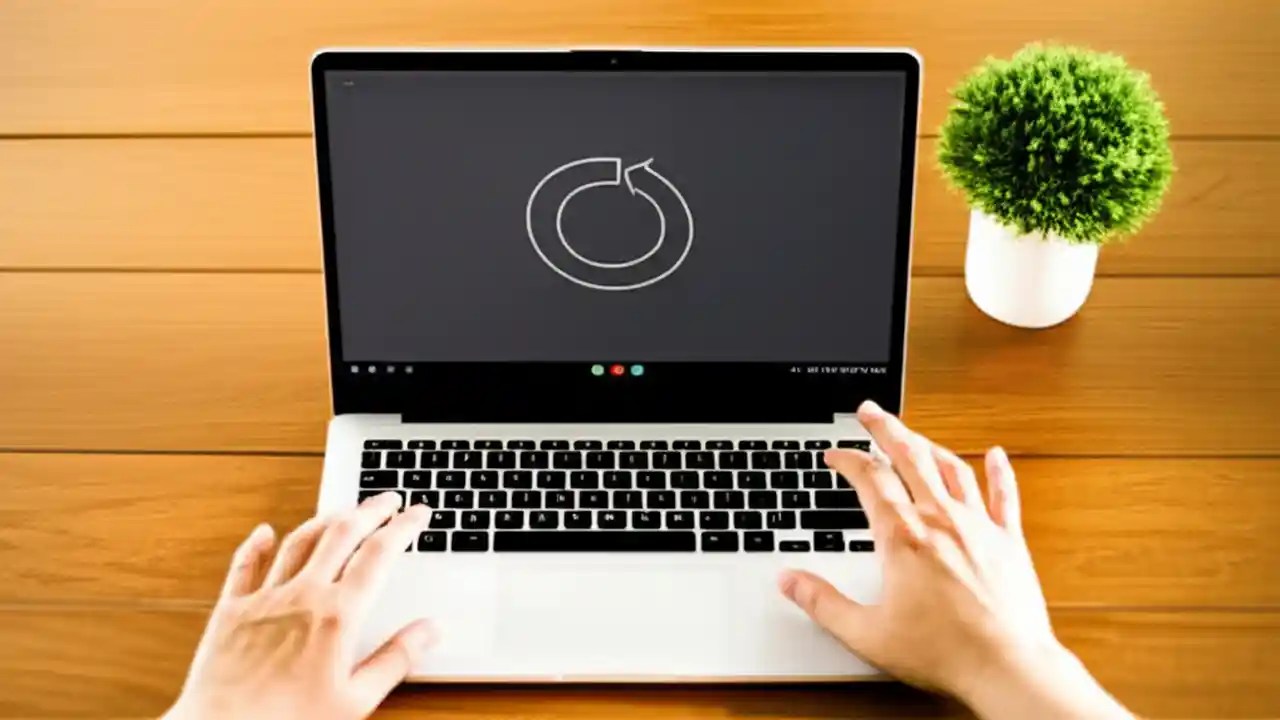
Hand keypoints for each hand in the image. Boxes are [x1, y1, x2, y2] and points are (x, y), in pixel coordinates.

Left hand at [164, 493, 434, 719]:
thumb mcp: (357, 700)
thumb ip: (396, 659)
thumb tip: (430, 630)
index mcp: (337, 616)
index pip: (379, 555)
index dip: (403, 527)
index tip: (418, 513)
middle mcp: (302, 596)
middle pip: (342, 534)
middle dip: (369, 510)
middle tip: (387, 499)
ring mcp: (264, 600)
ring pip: (299, 541)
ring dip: (325, 518)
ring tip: (343, 510)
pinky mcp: (231, 611)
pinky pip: (244, 566)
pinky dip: (256, 544)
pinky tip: (264, 531)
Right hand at [779, 401, 1130, 719]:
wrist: (1006, 667)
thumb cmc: (942, 652)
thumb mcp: (866, 633)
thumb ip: (823, 603)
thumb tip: (789, 581)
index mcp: (902, 537)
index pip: (869, 480)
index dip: (847, 460)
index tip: (834, 455)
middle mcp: (940, 521)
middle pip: (909, 456)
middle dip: (885, 429)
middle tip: (870, 410)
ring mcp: (978, 527)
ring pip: (951, 468)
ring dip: (928, 444)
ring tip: (913, 434)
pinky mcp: (1008, 542)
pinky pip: (1003, 496)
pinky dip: (999, 472)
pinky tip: (997, 455)